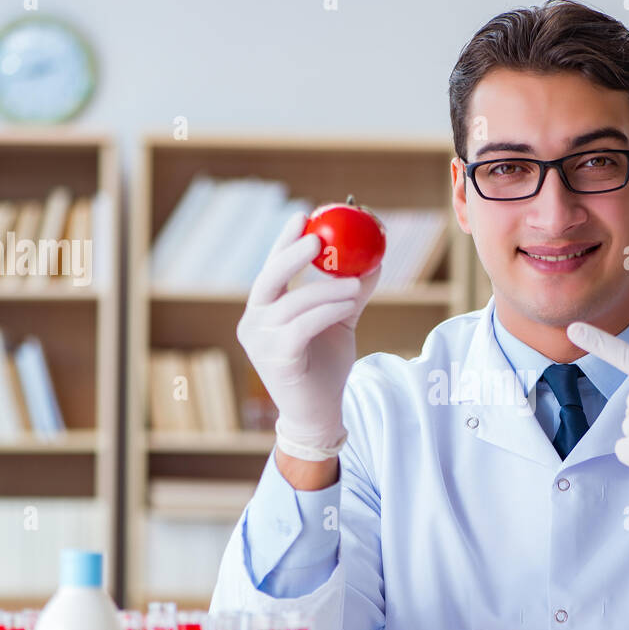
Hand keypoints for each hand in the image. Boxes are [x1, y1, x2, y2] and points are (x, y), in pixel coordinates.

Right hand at [237, 209, 381, 460]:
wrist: (319, 412)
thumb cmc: (325, 366)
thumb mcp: (340, 322)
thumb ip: (350, 293)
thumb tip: (374, 261)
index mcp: (263, 309)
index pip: (271, 269)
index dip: (284, 241)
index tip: (303, 217)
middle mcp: (254, 323)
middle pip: (269, 279)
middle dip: (291, 255)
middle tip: (317, 239)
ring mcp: (261, 342)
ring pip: (293, 304)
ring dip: (326, 290)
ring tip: (354, 285)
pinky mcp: (276, 359)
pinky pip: (303, 326)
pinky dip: (327, 311)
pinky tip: (348, 305)